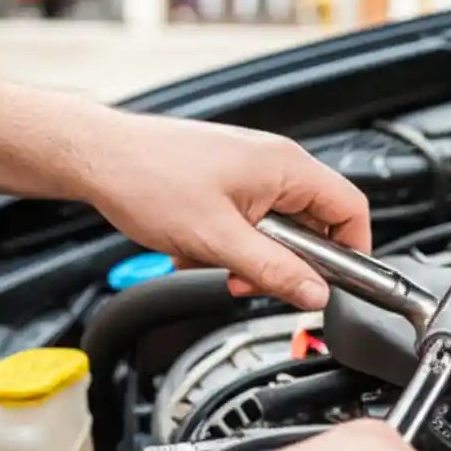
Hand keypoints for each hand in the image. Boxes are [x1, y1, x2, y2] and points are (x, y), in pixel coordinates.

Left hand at [78, 113, 370, 309]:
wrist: (97, 158)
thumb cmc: (149, 178)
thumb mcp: (219, 240)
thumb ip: (275, 270)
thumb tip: (315, 293)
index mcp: (286, 166)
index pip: (351, 209)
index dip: (353, 251)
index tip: (336, 283)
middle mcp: (273, 164)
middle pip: (313, 226)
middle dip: (287, 263)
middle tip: (258, 281)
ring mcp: (248, 172)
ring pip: (275, 230)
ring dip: (251, 258)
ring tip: (217, 264)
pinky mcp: (225, 182)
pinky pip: (246, 224)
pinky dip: (227, 246)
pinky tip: (196, 250)